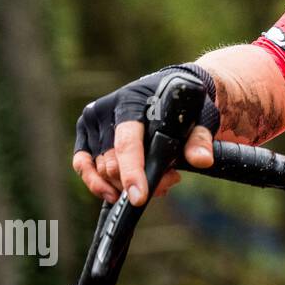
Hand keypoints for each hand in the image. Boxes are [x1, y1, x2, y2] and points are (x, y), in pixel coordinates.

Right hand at [71, 64, 219, 205]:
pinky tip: (114, 195)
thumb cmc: (184, 104)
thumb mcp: (199, 116)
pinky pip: (82, 164)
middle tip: (169, 182)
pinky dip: (96, 183)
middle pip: (113, 161)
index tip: (139, 197)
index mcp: (132, 100)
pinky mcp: (86, 133)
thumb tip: (202, 160)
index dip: (133, 172)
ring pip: (100, 168)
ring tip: (157, 183)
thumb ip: (200, 139)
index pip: (127, 143)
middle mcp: (106, 109)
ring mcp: (92, 121)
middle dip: (138, 181)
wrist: (168, 88)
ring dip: (124, 185)